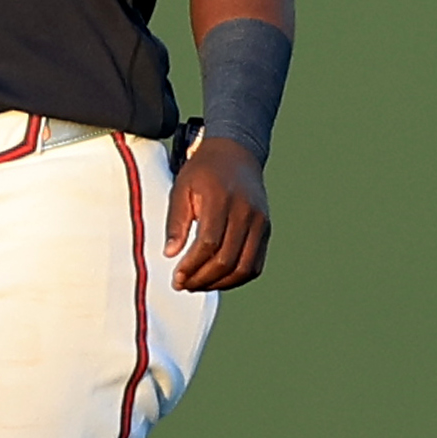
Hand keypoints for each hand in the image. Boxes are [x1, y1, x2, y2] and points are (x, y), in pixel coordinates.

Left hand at [162, 135, 270, 291]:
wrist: (236, 153)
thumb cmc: (204, 171)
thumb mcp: (182, 188)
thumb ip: (176, 221)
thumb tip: (170, 254)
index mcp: (221, 199)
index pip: (209, 243)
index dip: (192, 265)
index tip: (177, 276)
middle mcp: (246, 212)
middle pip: (227, 259)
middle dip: (202, 279)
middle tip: (183, 285)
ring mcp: (260, 222)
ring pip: (244, 268)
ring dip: (220, 283)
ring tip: (198, 285)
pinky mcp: (266, 230)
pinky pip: (255, 265)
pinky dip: (237, 278)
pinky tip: (218, 279)